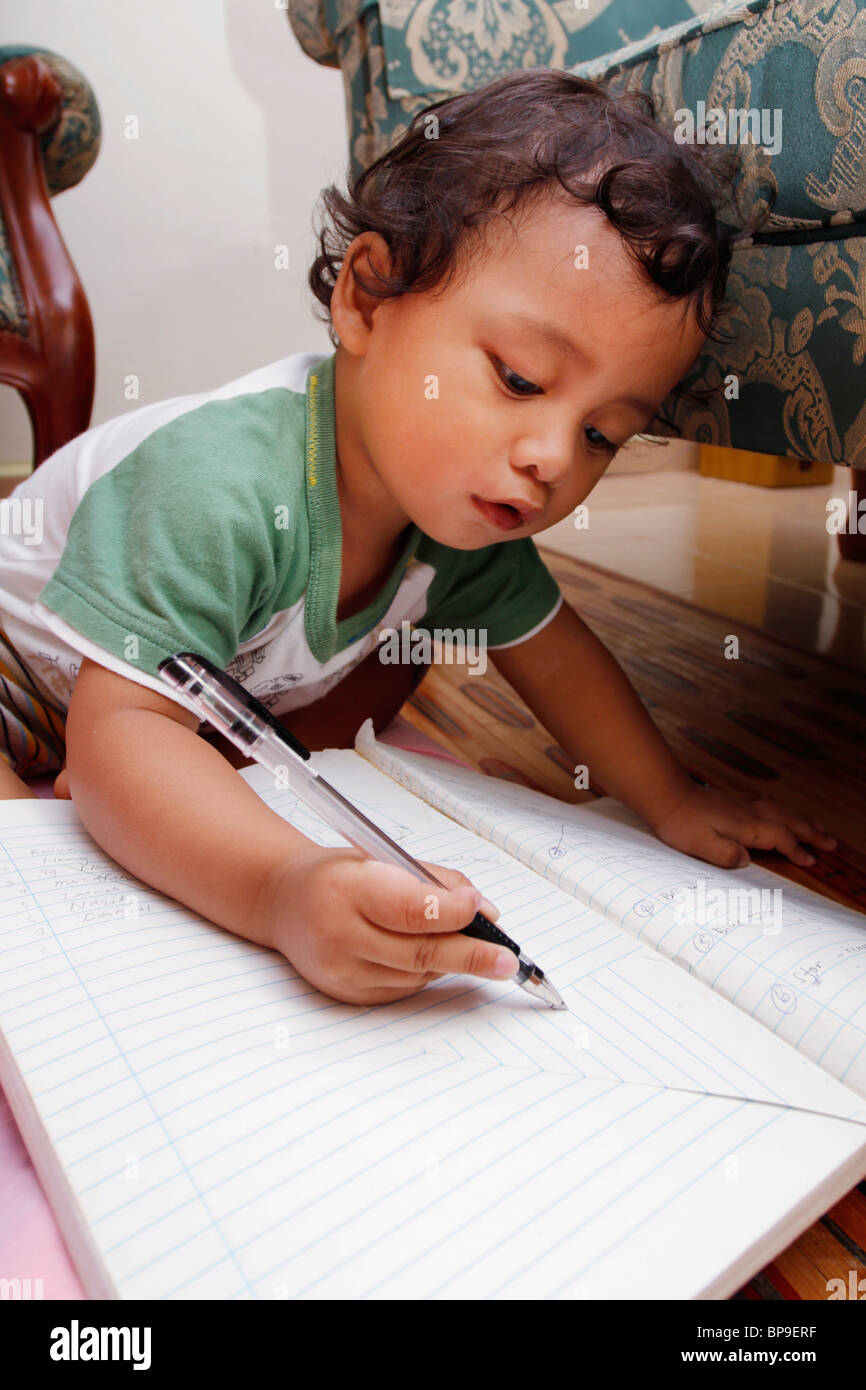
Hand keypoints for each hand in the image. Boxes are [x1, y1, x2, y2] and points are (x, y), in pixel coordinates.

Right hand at [258, 846, 514, 1004]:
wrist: (284, 901)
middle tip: (506, 960)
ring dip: (450, 961)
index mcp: (348, 889)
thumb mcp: (382, 856)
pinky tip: (429, 955)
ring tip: (470, 944)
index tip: (479, 908)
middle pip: (418, 953)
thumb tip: (484, 911)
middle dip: (470, 956)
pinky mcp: (350, 995)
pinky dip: (426, 973)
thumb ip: (434, 881)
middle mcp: (340, 935)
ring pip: (417, 975)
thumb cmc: (339, 874)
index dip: (451, 911)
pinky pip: (404, 988)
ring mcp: (343, 972)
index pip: (409, 908)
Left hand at [650, 784, 836, 869]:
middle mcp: (749, 812)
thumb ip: (724, 854)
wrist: (667, 795)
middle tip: (832, 844)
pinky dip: (781, 808)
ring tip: (818, 828)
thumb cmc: (681, 824)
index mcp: (746, 826)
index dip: (797, 850)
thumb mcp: (699, 845)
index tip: (812, 861)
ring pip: (781, 810)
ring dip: (802, 820)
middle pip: (789, 822)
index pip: (780, 838)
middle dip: (812, 833)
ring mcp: (743, 803)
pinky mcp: (733, 799)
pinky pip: (767, 802)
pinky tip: (782, 809)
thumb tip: (746, 860)